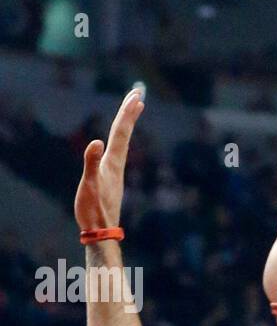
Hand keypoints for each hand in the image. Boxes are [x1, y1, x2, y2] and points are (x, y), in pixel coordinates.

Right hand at [74, 89, 144, 232]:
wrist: (101, 232)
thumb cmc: (93, 210)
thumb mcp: (89, 185)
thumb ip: (91, 163)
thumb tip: (96, 142)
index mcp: (112, 163)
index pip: (120, 133)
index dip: (127, 114)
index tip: (136, 96)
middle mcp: (117, 164)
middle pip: (124, 133)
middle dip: (129, 112)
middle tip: (138, 93)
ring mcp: (115, 172)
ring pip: (122, 141)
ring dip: (127, 123)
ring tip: (134, 109)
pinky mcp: (111, 179)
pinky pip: (116, 151)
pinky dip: (119, 140)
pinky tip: (117, 141)